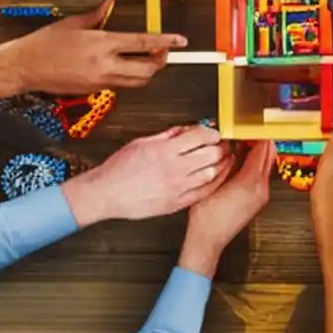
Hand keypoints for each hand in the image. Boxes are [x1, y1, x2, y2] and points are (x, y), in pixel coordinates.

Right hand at [0, 0, 186, 101]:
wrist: (24, 68)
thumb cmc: (44, 43)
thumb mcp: (72, 23)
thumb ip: (96, 15)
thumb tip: (109, 3)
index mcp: (101, 43)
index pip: (143, 43)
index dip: (165, 42)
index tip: (181, 40)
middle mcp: (105, 64)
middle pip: (148, 70)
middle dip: (160, 62)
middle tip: (163, 52)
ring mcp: (101, 81)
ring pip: (138, 82)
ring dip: (148, 72)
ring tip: (149, 59)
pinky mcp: (95, 91)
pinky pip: (121, 86)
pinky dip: (130, 78)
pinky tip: (125, 66)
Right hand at [61, 124, 231, 226]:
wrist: (107, 194)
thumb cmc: (119, 169)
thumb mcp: (142, 142)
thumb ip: (167, 135)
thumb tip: (186, 130)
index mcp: (165, 150)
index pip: (200, 136)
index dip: (212, 132)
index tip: (214, 132)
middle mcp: (174, 169)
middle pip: (211, 154)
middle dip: (221, 146)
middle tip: (223, 144)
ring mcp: (177, 187)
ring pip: (212, 174)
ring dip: (223, 164)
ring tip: (225, 159)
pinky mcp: (177, 203)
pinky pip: (204, 193)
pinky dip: (215, 183)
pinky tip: (219, 177)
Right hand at [178, 141, 275, 276]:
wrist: (208, 239)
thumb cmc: (207, 217)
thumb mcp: (212, 182)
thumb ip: (226, 162)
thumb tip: (232, 147)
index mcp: (251, 182)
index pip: (262, 150)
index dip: (258, 134)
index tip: (254, 125)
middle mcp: (261, 189)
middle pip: (268, 157)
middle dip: (260, 142)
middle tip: (249, 131)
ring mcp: (261, 196)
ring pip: (266, 166)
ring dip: (257, 153)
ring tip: (243, 143)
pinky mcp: (257, 201)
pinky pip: (261, 176)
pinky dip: (255, 165)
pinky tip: (242, 161)